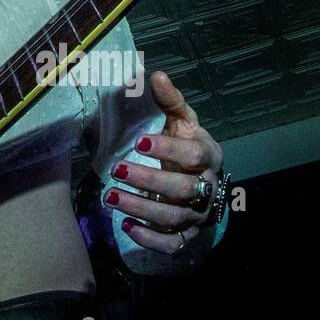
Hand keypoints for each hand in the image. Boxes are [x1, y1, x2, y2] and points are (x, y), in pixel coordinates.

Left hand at [104, 70, 222, 256]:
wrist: (204, 183)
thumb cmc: (187, 147)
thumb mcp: (182, 122)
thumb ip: (169, 101)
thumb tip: (155, 75)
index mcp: (209, 155)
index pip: (194, 154)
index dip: (170, 149)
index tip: (140, 142)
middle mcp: (208, 187)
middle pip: (183, 189)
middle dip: (149, 181)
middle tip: (117, 170)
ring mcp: (198, 214)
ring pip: (173, 217)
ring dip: (141, 208)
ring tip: (110, 197)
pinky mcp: (186, 235)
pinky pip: (171, 244)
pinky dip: (149, 239)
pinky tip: (126, 226)